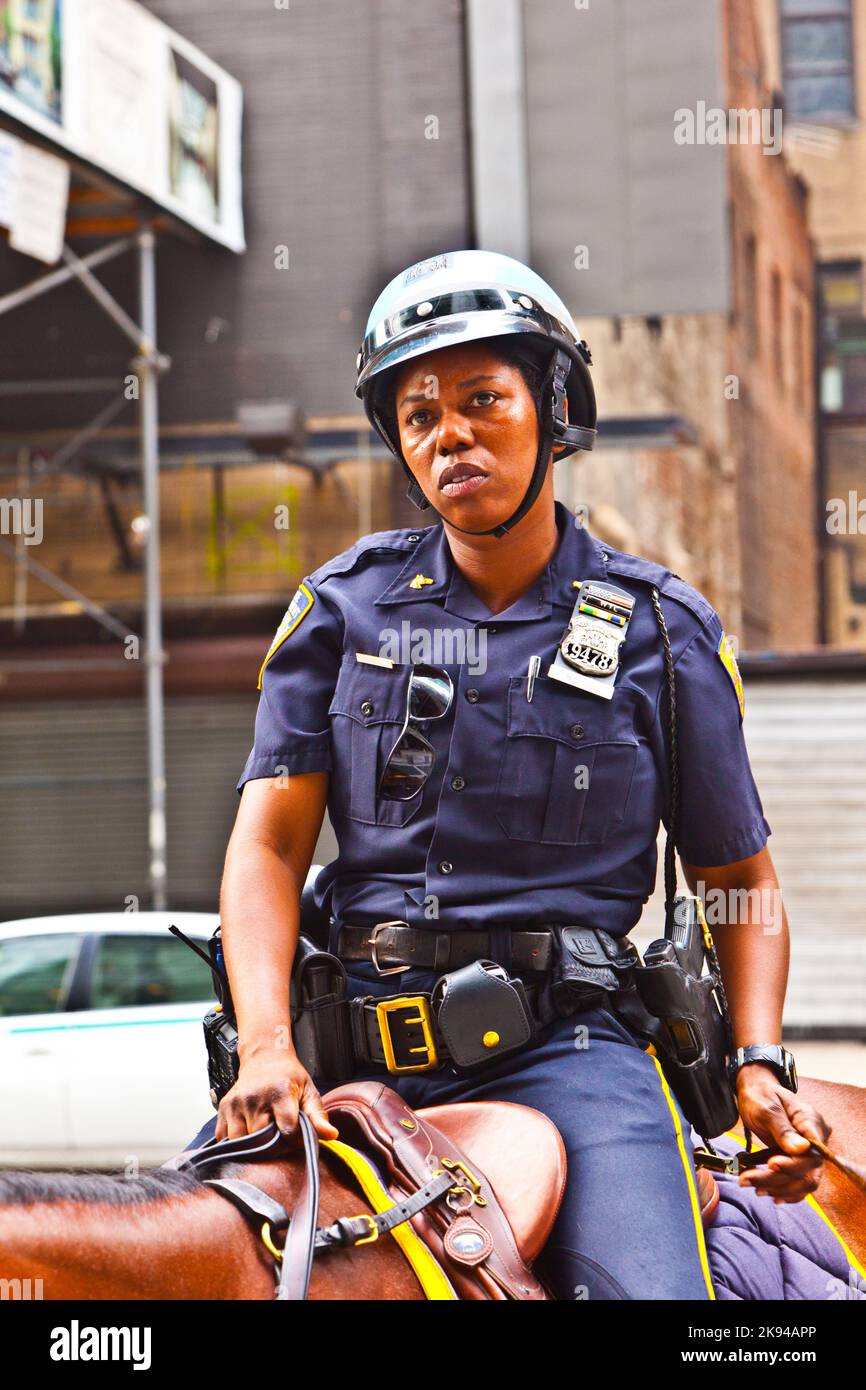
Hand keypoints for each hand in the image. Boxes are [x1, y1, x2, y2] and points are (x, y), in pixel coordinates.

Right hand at [215, 1044, 338, 1142]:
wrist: (264, 1057)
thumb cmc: (288, 1077)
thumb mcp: (308, 1091)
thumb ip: (318, 1115)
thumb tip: (332, 1135)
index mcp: (279, 1093)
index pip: (287, 1129)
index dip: (294, 1140)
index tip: (297, 1138)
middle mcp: (254, 1097)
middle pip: (261, 1138)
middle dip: (272, 1145)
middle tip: (280, 1138)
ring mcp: (236, 1103)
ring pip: (240, 1142)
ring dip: (251, 1146)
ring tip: (263, 1137)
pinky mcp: (223, 1108)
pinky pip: (224, 1138)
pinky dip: (235, 1143)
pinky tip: (247, 1136)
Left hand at [736, 1064, 828, 1203]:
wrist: (756, 1092)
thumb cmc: (761, 1095)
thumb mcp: (766, 1107)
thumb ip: (782, 1129)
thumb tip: (800, 1149)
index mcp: (811, 1121)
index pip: (813, 1151)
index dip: (794, 1163)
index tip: (770, 1164)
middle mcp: (816, 1139)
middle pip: (807, 1171)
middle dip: (777, 1179)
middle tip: (748, 1178)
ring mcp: (809, 1152)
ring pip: (803, 1181)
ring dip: (777, 1188)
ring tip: (751, 1186)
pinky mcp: (799, 1162)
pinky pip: (799, 1183)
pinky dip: (784, 1191)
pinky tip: (768, 1193)